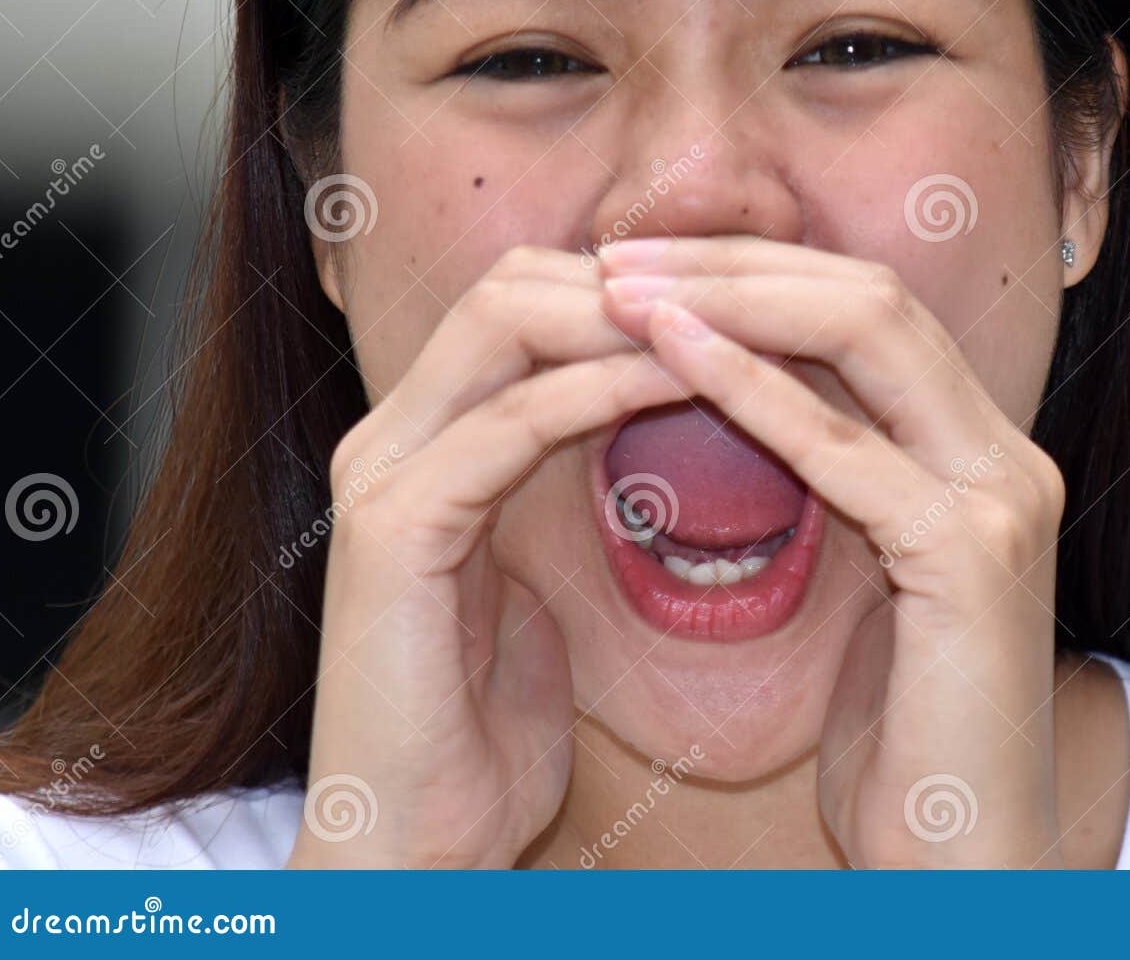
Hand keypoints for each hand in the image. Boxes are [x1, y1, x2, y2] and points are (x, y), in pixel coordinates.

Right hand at [290, 247, 692, 867]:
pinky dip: (604, 391)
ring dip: (632, 316)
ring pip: (508, 322)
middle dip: (638, 282)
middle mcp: (391, 437)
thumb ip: (559, 491)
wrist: (409, 848)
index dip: (633, 291)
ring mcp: (383, 474)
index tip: (739, 309)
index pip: (526, 302)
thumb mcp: (533, 581)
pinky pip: (513, 422)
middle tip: (747, 302)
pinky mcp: (396, 529)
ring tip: (735, 327)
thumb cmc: (483, 732)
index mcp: (423, 443)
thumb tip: (643, 432)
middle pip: (513, 283)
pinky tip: (687, 389)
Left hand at [599, 237, 1064, 867]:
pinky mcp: (971, 557)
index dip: (758, 275)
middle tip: (619, 256)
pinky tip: (669, 355)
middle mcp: (1008, 457)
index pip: (870, 314)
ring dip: (733, 299)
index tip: (650, 270)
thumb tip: (749, 398)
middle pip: (873, 297)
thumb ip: (842, 482)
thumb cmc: (900, 738)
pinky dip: (754, 388)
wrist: (963, 862)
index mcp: (981, 454)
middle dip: (738, 263)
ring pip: (868, 337)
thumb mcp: (871, 580)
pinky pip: (848, 448)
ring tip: (623, 285)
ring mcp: (1001, 499)